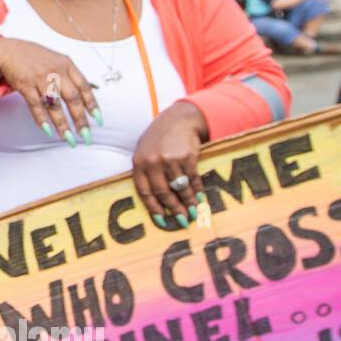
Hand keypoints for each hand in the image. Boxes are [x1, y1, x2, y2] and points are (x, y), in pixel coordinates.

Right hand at [0, 36, 99, 145]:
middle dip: (80, 119)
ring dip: (62, 124)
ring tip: (68, 139)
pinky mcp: (25, 84)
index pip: (84, 87)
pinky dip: (42, 119)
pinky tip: (48, 130)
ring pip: (54, 104)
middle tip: (85, 136)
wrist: (9, 50)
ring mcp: (40, 78)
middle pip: (72, 98)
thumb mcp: (57, 61)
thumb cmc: (35, 58)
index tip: (98, 120)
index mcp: (67, 65)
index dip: (92, 105)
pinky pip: (35, 105)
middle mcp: (56, 71)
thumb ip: (71, 76)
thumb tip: (87, 96)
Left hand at [132, 101, 207, 228]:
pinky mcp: (187, 156)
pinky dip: (197, 190)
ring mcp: (170, 159)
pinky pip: (192, 179)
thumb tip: (155, 201)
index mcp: (139, 162)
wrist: (178, 119)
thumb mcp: (144, 151)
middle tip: (183, 221)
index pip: (144, 191)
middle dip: (174, 209)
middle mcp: (153, 162)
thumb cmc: (159, 139)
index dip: (153, 208)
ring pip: (179, 188)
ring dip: (188, 202)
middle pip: (163, 192)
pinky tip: (201, 198)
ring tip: (195, 213)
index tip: (162, 221)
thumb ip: (146, 172)